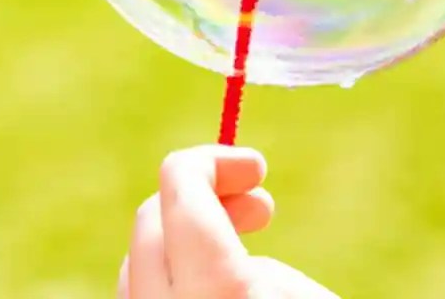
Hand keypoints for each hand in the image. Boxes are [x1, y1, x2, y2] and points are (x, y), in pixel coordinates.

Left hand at [118, 145, 337, 298]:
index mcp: (217, 289)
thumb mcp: (310, 298)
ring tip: (236, 247)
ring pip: (133, 265)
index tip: (257, 168)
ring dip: (181, 238)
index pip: (179, 187)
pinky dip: (170, 276)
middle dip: (202, 197)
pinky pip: (138, 298)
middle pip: (151, 221)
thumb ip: (248, 260)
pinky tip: (211, 287)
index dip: (214, 160)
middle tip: (261, 207)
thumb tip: (217, 235)